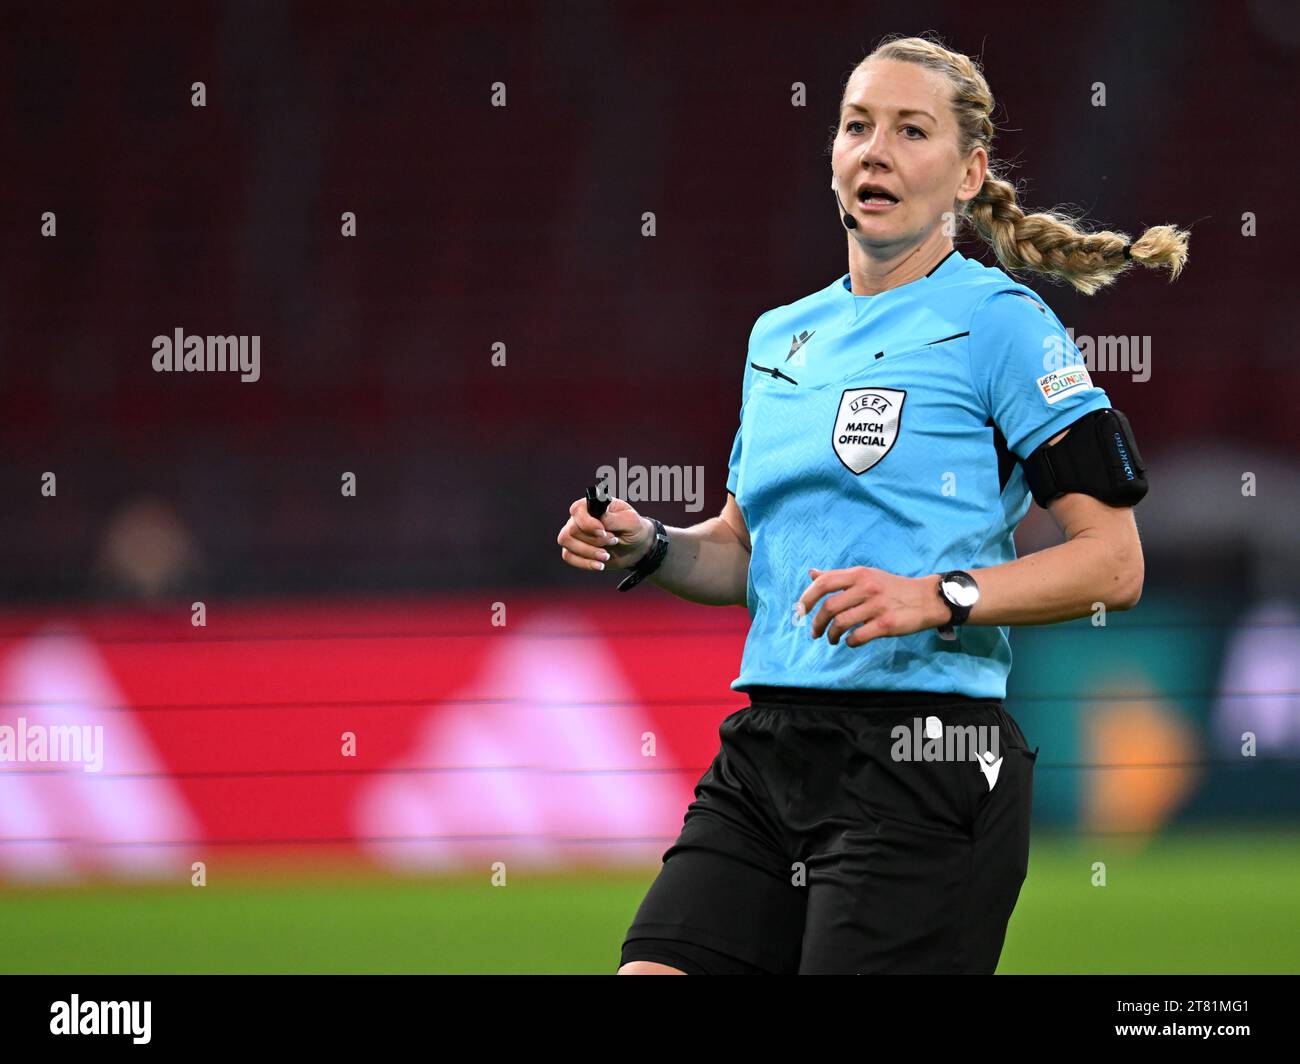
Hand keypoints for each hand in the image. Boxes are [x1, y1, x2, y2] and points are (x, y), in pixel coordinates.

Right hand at [556, 496, 654, 572]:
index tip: (603, 532)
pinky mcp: (575, 550)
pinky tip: (600, 565)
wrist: (636, 547)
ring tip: (607, 555)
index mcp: (592, 505)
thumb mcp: (630, 521)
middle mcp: (579, 518)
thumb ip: (614, 519)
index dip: (588, 523)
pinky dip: (584, 563)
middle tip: (614, 541)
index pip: (577, 510)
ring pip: (567, 542)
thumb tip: (599, 520)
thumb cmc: (633, 528)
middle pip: (572, 529)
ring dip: (588, 552)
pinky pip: (568, 556)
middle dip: (594, 540)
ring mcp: (575, 534)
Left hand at [795, 566, 944, 646]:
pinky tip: (850, 642)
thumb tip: (812, 573)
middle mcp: (866, 588)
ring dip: (831, 635)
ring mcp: (877, 606)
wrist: (927, 599)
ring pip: (841, 623)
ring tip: (832, 639)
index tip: (800, 612)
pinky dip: (849, 642)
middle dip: (817, 623)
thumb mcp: (866, 575)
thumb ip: (838, 577)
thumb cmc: (892, 588)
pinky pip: (858, 637)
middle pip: (829, 607)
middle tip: (815, 632)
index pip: (823, 583)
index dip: (806, 598)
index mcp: (859, 574)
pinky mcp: (886, 625)